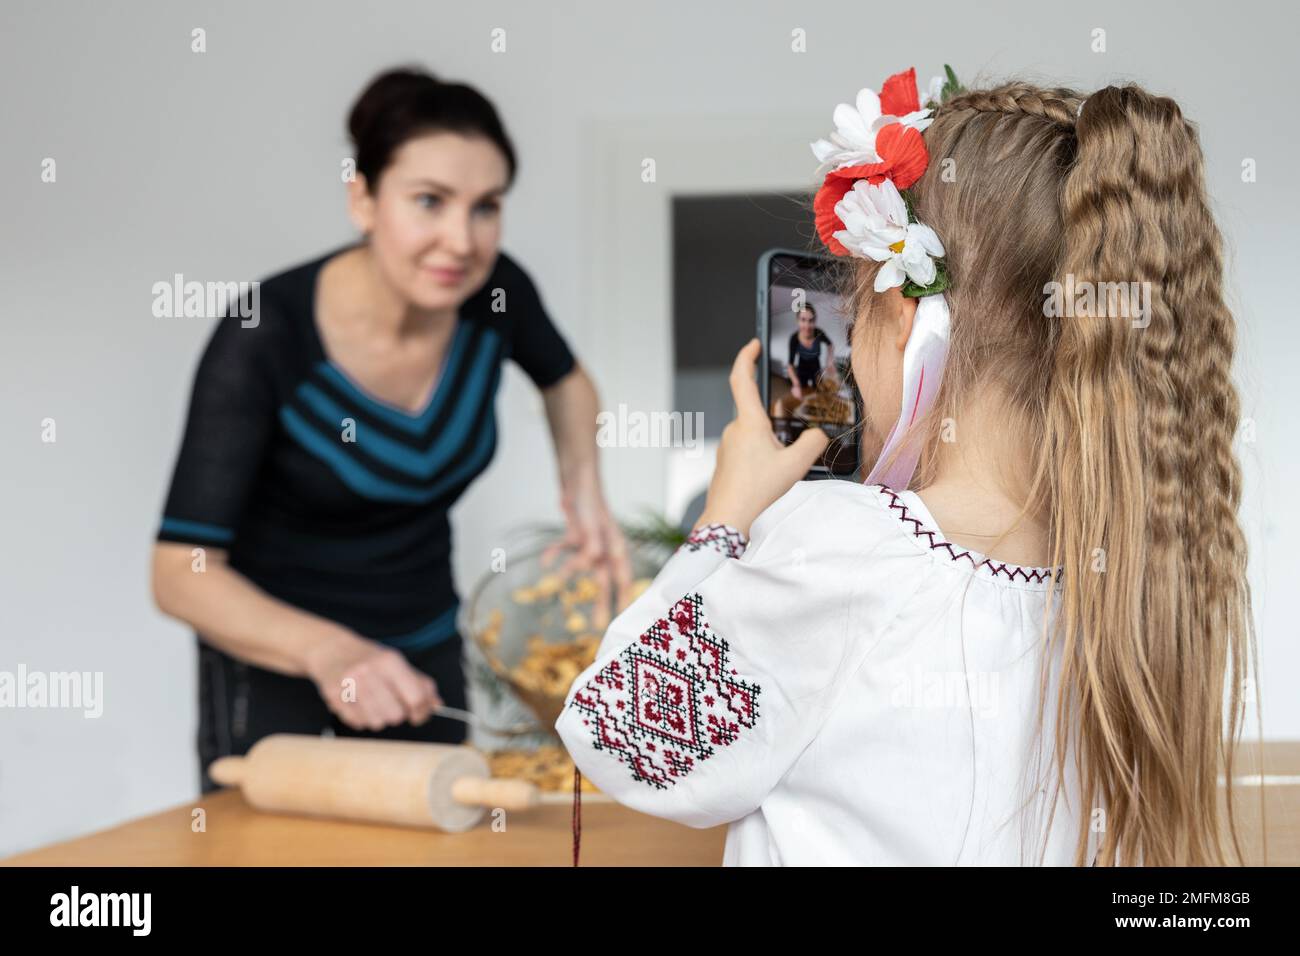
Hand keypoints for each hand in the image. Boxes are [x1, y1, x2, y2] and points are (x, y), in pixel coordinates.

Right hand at [304, 628, 441, 731]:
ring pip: (377, 722)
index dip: (422, 711)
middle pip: (396, 715)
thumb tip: (438, 705)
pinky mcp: (334, 697)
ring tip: (374, 703)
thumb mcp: (397, 664)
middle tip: (391, 703)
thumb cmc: (370, 660)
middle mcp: (369, 671)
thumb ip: (420, 684)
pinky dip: (362, 719)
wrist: (331, 650)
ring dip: (380, 717)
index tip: (419, 714)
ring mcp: (349, 685)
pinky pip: (358, 723)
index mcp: (389, 661)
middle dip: (398, 714)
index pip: (416, 696)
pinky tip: (359, 704)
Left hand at [541, 468, 633, 628]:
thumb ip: (592, 543)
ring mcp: (591, 543)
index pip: (624, 577)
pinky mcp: (576, 537)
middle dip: (603, 601)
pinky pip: (565, 551)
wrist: (577, 478)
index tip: (624, 617)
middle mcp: (606, 547)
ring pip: (585, 570)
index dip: (625, 597)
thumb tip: (592, 562)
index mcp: (616, 546)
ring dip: (576, 582)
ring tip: (571, 602)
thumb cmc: (590, 497)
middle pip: (605, 579)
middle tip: (600, 624)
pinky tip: (544, 562)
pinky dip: (555, 555)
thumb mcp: (592, 522)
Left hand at [696, 339, 827, 536]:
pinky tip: (771, 477)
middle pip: (756, 412)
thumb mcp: (795, 465)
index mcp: (748, 422)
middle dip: (775, 420)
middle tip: (791, 437)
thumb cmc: (756, 492)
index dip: (747, 356)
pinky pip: (748, 451)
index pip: (741, 378)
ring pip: (754, 435)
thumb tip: (818, 434)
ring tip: (782, 468)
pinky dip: (762, 457)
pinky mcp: (726, 463)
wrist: (727, 520)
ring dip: (771, 443)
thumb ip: (813, 443)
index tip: (754, 343)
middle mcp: (734, 430)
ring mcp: (727, 447)